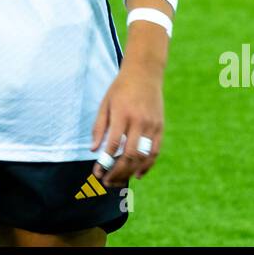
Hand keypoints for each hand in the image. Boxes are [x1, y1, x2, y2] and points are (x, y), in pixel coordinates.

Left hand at [89, 62, 163, 186]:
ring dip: (130, 172)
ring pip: (143, 156)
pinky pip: (155, 151)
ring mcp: (152, 125)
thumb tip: (93, 150)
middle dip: (117, 172)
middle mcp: (139, 121)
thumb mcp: (105, 104)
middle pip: (129, 155)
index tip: (97, 172)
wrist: (145, 72)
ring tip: (119, 181)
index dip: (105, 162)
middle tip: (107, 182)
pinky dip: (147, 166)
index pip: (113, 145)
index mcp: (122, 114)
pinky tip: (137, 174)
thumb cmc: (120, 88)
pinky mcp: (160, 127)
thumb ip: (99, 127)